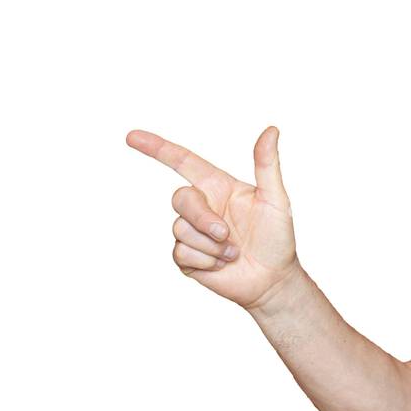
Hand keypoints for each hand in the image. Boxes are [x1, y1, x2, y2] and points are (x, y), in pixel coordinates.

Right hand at [126, 126, 301, 310]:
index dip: (157, 148)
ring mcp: (192, 232)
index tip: (132, 137)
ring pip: (180, 229)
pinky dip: (206, 261)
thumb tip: (271, 130)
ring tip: (233, 252)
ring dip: (211, 245)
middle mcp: (203, 206)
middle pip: (180, 198)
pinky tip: (222, 265)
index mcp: (218, 187)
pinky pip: (181, 252)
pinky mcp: (187, 257)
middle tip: (225, 234)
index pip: (183, 161)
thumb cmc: (278, 238)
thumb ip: (267, 165)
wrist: (273, 280)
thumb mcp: (276, 200)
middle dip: (201, 218)